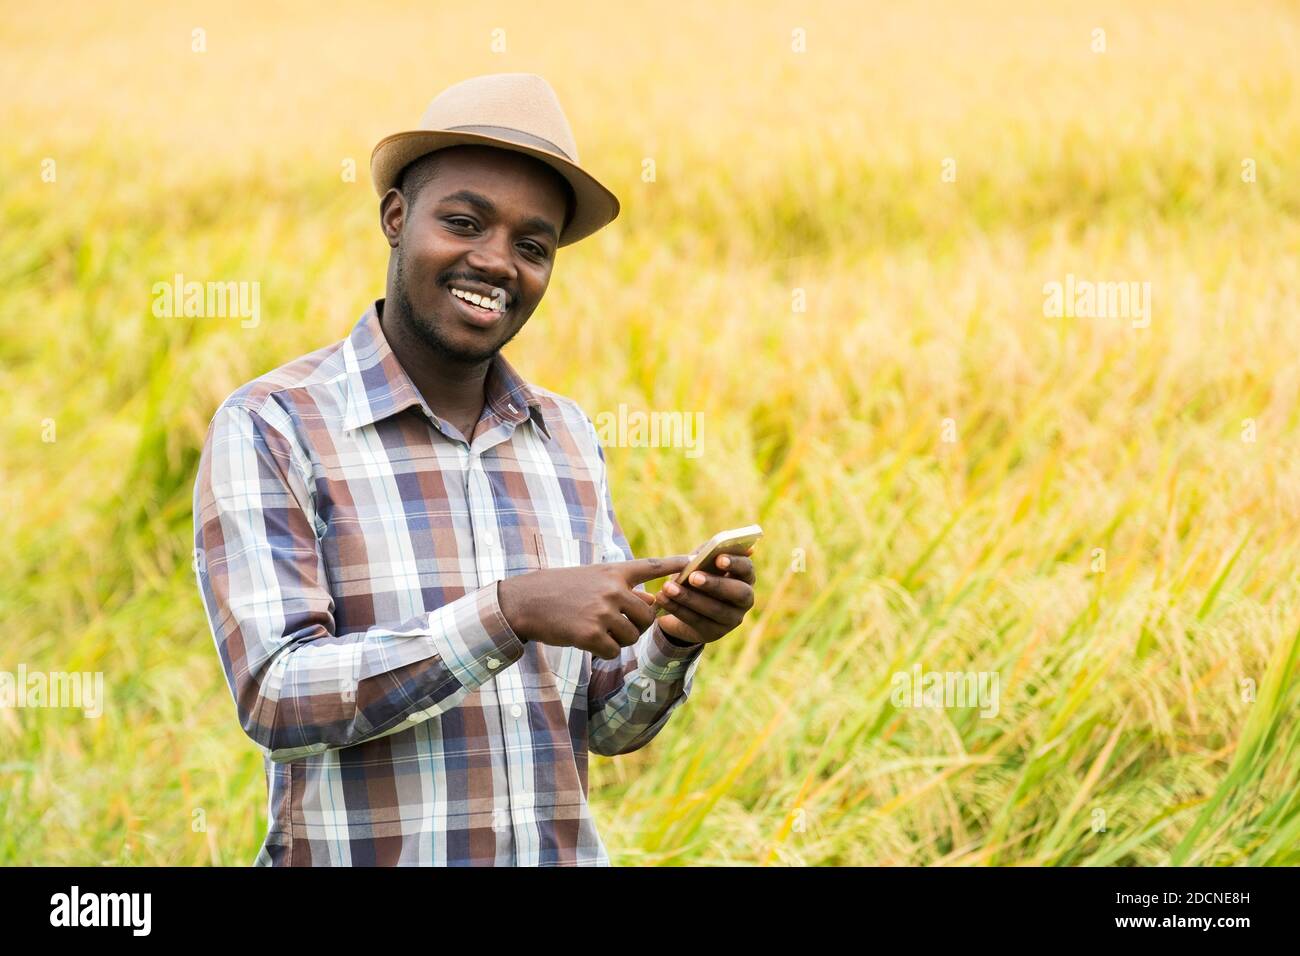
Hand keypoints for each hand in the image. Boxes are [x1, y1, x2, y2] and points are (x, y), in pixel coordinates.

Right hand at [498, 555, 689, 659]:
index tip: (697, 560)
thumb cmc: (562, 590)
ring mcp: (602, 611)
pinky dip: (601, 651)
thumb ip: (624, 589)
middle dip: (636, 626)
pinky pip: (611, 651)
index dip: (677, 564)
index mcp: (614, 572)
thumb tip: (653, 601)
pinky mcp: (590, 633)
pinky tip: (585, 640)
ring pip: (631, 637)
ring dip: (618, 640)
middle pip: (647, 616)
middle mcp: (612, 589)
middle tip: (613, 624)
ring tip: (596, 629)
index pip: (652, 566)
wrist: (527, 601)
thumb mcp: (594, 579)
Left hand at [653, 549, 756, 645]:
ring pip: (716, 609)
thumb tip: (713, 545)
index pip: (747, 568)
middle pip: (739, 592)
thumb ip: (705, 553)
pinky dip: (678, 609)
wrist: (683, 608)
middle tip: (693, 577)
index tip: (718, 559)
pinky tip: (663, 600)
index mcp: (744, 577)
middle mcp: (745, 599)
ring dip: (690, 598)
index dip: (735, 563)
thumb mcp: (699, 563)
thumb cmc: (696, 577)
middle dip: (715, 584)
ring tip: (668, 587)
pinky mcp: (715, 632)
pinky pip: (698, 621)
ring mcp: (732, 619)